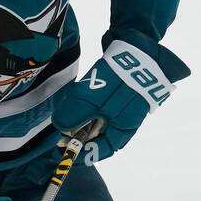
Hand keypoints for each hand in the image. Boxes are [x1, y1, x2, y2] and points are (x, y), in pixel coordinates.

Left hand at [53, 31, 189, 158]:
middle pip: (97, 135)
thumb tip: (60, 128)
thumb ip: (74, 117)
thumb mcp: (92, 100)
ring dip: (83, 116)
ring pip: (97, 119)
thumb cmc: (119, 80)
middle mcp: (124, 121)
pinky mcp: (119, 92)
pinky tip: (82, 95)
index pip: (100, 151)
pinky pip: (100, 104)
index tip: (63, 149)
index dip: (81, 153)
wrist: (140, 47)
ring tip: (72, 107)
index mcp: (123, 130)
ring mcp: (123, 106)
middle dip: (79, 132)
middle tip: (63, 127)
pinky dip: (89, 104)